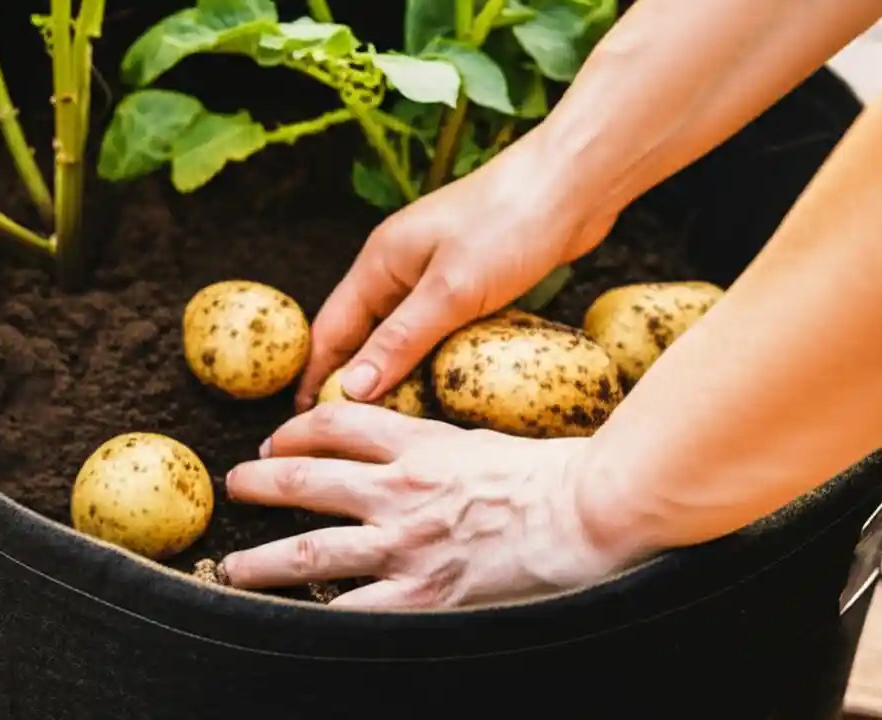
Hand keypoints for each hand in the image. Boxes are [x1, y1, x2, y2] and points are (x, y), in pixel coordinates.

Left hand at [219, 402, 630, 608]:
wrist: (586, 512)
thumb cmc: (550, 474)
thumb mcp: (482, 441)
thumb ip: (436, 447)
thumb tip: (411, 453)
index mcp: (417, 444)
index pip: (335, 424)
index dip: (295, 429)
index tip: (276, 440)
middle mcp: (399, 490)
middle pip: (305, 479)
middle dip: (259, 482)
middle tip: (236, 486)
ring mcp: (405, 544)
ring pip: (309, 550)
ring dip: (261, 560)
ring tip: (234, 567)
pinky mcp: (422, 594)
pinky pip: (353, 610)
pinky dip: (317, 617)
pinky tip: (292, 623)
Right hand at [294, 127, 620, 411]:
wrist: (575, 183)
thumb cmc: (510, 224)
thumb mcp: (450, 291)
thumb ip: (400, 341)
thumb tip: (351, 390)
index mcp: (380, 263)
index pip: (331, 330)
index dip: (315, 376)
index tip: (305, 420)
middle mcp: (400, 268)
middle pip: (363, 335)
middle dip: (354, 382)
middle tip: (351, 433)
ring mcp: (436, 275)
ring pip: (403, 336)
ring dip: (398, 374)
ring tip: (394, 425)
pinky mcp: (471, 283)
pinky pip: (440, 330)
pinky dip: (435, 360)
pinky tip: (443, 390)